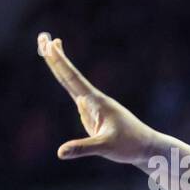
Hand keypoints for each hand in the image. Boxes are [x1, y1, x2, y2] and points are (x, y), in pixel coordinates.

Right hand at [38, 31, 157, 165]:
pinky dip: (67, 82)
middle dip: (54, 57)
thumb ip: (83, 148)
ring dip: (59, 66)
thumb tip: (60, 152)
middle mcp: (93, 100)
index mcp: (96, 102)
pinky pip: (75, 94)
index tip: (50, 44)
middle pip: (69, 75)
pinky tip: (66, 78)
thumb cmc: (130, 146)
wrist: (147, 148)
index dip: (59, 62)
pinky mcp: (93, 114)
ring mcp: (92, 106)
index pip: (72, 79)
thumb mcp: (106, 148)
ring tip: (49, 45)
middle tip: (42, 36)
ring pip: (71, 82)